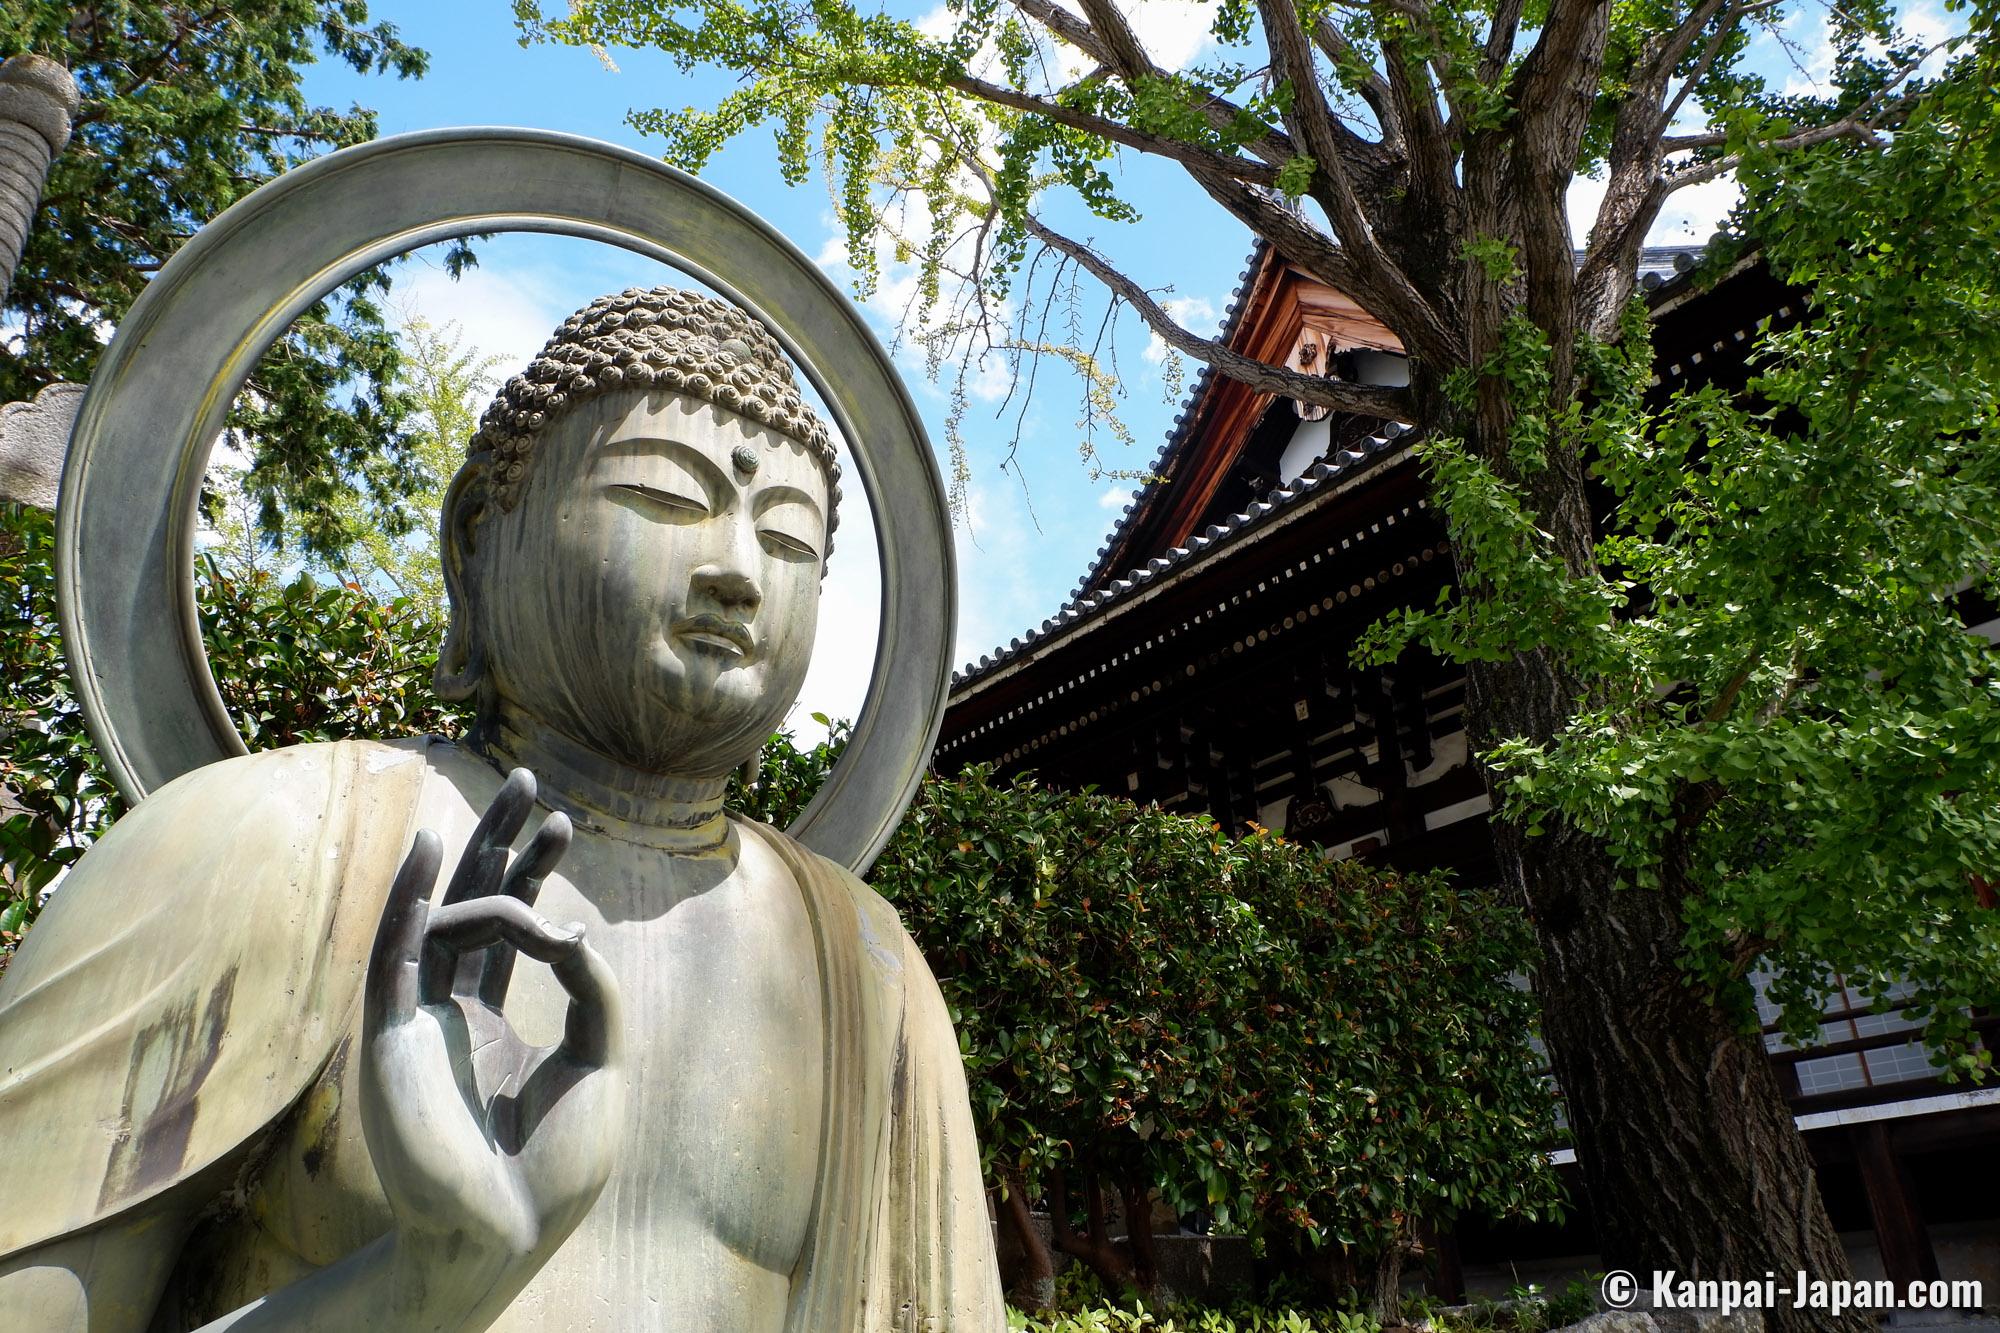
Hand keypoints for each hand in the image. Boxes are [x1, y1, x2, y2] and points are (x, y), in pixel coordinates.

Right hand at [361, 769, 624, 1287]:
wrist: (502, 1239)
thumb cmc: (553, 1172)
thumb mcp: (600, 1065)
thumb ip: (592, 991)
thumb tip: (570, 927)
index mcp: (493, 1027)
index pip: (510, 931)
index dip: (532, 873)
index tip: (563, 823)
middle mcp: (450, 1015)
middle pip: (472, 906)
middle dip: (499, 841)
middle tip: (528, 777)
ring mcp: (418, 1022)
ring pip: (442, 916)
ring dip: (476, 854)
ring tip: (515, 793)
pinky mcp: (392, 1037)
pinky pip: (396, 953)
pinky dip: (411, 897)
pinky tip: (431, 846)